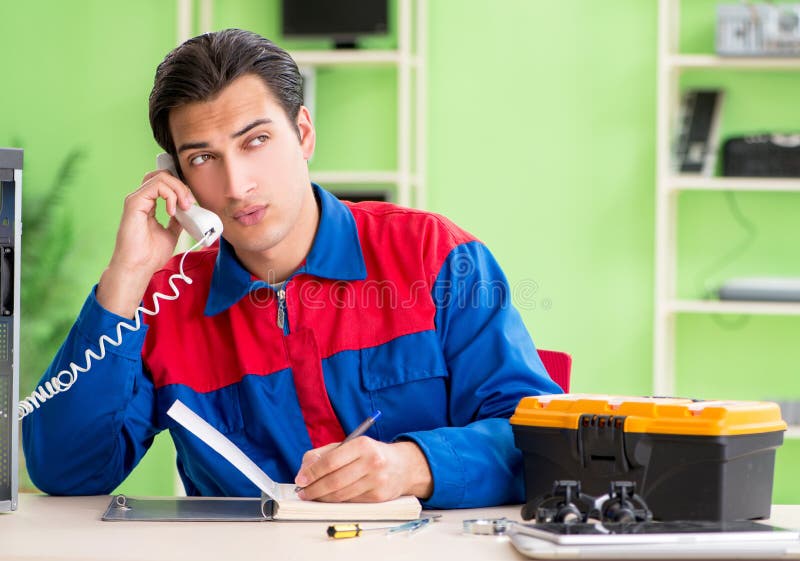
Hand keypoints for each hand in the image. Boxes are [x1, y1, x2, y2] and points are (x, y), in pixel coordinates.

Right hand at [96, 170, 195, 317]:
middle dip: (181, 186)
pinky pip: (156, 185)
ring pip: (161, 177)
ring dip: (179, 190)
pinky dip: (170, 195)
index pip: (164, 183)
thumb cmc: (149, 255)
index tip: (191, 204)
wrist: (138, 267)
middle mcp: (141, 199)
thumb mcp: (171, 233)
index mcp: (148, 204)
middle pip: (163, 175)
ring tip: (184, 207)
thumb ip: (178, 220)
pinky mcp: (134, 203)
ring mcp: (136, 199)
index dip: (180, 188)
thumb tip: (189, 211)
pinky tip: (173, 211)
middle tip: (189, 204)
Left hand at [294, 437, 432, 502]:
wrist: (403, 466)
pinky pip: (351, 501)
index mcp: (362, 445)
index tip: (301, 479)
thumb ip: (325, 454)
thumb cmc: (371, 454)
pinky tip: (329, 498)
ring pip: (342, 495)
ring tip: (313, 496)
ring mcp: (377, 481)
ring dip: (323, 498)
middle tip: (303, 492)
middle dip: (314, 489)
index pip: (331, 461)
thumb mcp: (350, 446)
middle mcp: (372, 462)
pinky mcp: (379, 497)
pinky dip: (337, 501)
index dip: (313, 472)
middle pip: (335, 481)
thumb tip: (304, 471)